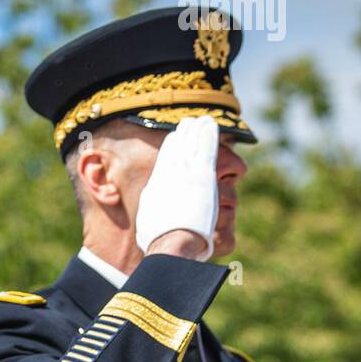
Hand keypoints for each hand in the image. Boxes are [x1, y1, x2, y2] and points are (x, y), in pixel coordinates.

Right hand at [136, 115, 219, 261]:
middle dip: (185, 133)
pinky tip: (211, 125)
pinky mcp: (203, 174)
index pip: (165, 157)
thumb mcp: (149, 218)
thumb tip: (150, 207)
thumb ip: (153, 207)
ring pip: (194, 143)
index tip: (176, 137)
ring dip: (199, 130)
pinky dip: (209, 135)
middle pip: (179, 146)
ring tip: (205, 121)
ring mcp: (187, 171)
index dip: (172, 145)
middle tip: (190, 122)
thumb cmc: (159, 237)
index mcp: (158, 182)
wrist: (172, 240)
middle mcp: (171, 172)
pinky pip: (207, 148)